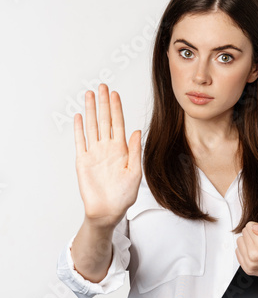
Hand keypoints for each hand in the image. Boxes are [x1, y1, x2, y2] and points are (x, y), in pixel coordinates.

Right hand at [73, 83, 142, 227]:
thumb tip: (137, 131)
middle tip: (103, 86)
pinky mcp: (83, 160)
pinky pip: (80, 141)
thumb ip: (135, 151)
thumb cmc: (124, 195)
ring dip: (90, 111)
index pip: (118, 123)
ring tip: (90, 95)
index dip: (117, 108)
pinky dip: (79, 128)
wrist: (108, 210)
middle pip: (104, 120)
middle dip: (104, 103)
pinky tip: (79, 116)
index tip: (115, 94)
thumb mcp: (135, 172)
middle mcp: (107, 148)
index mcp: (122, 150)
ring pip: (92, 126)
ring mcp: (94, 153)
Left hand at [236, 221, 257, 282]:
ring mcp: (250, 264)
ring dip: (248, 242)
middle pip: (244, 234)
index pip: (249, 227)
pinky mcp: (248, 269)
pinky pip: (238, 253)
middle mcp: (255, 256)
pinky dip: (245, 250)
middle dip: (253, 233)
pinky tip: (255, 252)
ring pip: (239, 242)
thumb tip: (254, 227)